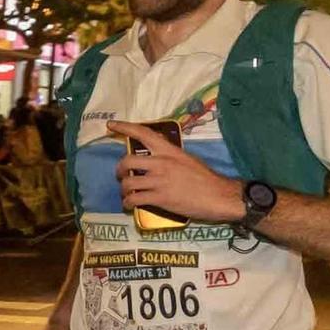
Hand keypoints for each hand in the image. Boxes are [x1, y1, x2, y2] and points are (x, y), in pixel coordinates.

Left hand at [105, 122, 242, 223]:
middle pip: (127, 161)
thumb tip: (155, 160)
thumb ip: (170, 157)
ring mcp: (159, 180)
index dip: (124, 127)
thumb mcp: (187, 159)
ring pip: (128, 182)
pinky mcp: (159, 198)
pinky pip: (134, 199)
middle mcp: (161, 163)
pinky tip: (130, 205)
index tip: (111, 125)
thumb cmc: (205, 178)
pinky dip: (128, 203)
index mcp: (169, 150)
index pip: (144, 133)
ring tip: (128, 194)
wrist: (219, 196)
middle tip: (122, 176)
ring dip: (124, 189)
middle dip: (120, 170)